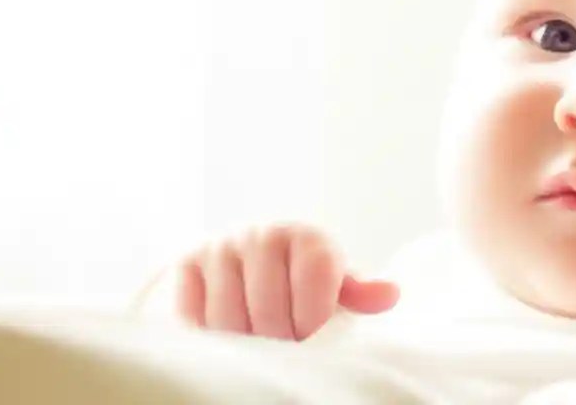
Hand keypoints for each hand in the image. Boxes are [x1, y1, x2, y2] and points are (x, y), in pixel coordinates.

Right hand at [174, 223, 398, 340]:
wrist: (241, 262)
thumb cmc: (297, 282)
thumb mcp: (332, 286)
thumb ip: (357, 293)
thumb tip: (389, 294)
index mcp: (307, 237)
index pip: (315, 282)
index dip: (314, 321)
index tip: (311, 335)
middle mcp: (262, 233)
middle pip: (269, 312)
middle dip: (278, 340)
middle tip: (282, 342)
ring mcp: (220, 247)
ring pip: (229, 321)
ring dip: (244, 342)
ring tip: (256, 340)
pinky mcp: (185, 264)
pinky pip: (194, 317)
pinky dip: (210, 335)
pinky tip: (226, 332)